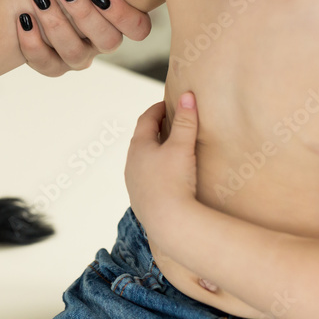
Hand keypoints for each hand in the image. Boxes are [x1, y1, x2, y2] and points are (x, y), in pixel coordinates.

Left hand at [16, 0, 151, 76]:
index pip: (138, 28)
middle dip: (86, 15)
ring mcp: (77, 56)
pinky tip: (24, 19)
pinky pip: (47, 64)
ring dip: (57, 26)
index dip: (123, 14)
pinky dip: (33, 44)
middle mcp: (101, 40)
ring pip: (76, 55)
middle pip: (109, 42)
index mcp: (116, 16)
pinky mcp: (51, 64)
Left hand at [125, 93, 199, 236]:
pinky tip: (168, 176)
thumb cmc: (174, 181)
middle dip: (155, 129)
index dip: (157, 109)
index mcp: (138, 147)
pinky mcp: (140, 200)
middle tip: (170, 122)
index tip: (168, 104)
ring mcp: (133, 183)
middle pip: (142, 139)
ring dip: (154, 151)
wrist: (168, 223)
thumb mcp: (182, 147)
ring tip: (170, 148)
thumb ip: (186, 121)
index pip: (145, 120)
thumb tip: (187, 96)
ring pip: (142, 160)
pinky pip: (147, 178)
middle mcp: (131, 163)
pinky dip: (156, 169)